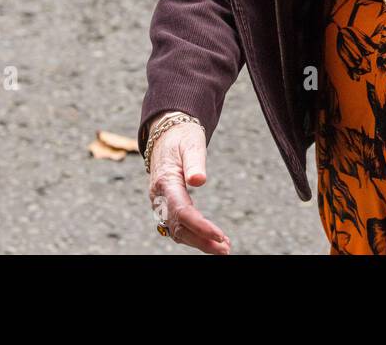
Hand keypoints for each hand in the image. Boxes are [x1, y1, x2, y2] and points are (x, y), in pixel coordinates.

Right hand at [146, 114, 230, 253]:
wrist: (165, 135)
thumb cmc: (181, 138)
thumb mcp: (191, 144)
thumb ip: (195, 162)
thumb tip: (200, 181)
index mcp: (165, 181)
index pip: (182, 210)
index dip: (200, 226)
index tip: (220, 236)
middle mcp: (159, 196)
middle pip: (178, 227)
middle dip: (201, 241)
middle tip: (226, 249)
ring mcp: (160, 203)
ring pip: (176, 230)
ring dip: (198, 242)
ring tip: (223, 248)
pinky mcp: (166, 206)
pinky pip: (177, 226)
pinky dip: (193, 236)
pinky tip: (211, 239)